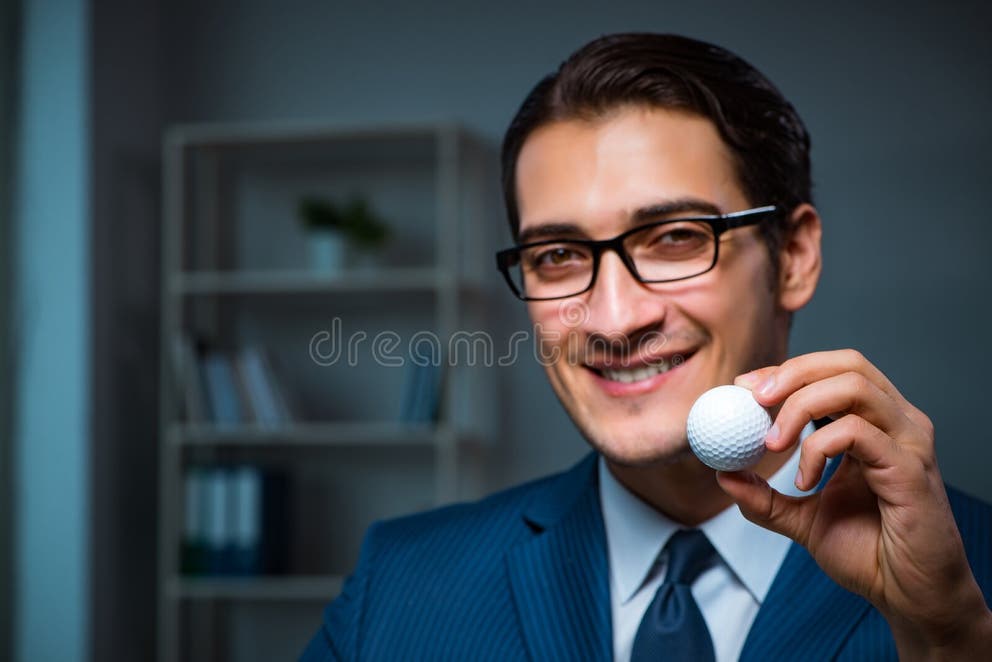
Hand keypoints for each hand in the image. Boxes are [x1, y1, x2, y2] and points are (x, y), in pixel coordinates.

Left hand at [716, 349, 991, 658]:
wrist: (909, 597)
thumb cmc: (870, 554)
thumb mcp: (801, 519)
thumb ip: (763, 496)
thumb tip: (722, 474)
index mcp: (875, 425)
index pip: (832, 372)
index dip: (786, 371)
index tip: (743, 388)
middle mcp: (897, 424)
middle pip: (847, 364)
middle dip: (793, 372)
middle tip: (753, 398)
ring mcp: (908, 443)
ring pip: (853, 387)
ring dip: (800, 406)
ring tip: (773, 443)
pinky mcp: (910, 468)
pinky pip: (857, 433)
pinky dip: (817, 448)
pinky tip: (804, 481)